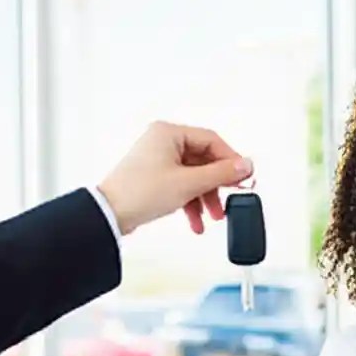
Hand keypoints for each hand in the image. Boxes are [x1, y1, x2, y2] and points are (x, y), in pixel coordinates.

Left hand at [97, 121, 254, 235]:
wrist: (109, 215)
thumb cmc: (139, 193)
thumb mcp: (188, 183)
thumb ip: (221, 174)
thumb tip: (245, 165)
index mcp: (169, 133)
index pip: (211, 141)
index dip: (231, 160)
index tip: (244, 177)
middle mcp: (163, 142)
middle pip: (204, 160)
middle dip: (217, 185)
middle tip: (231, 199)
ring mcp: (158, 160)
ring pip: (194, 176)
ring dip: (205, 198)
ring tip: (214, 217)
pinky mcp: (154, 178)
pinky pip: (181, 186)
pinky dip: (191, 202)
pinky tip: (196, 222)